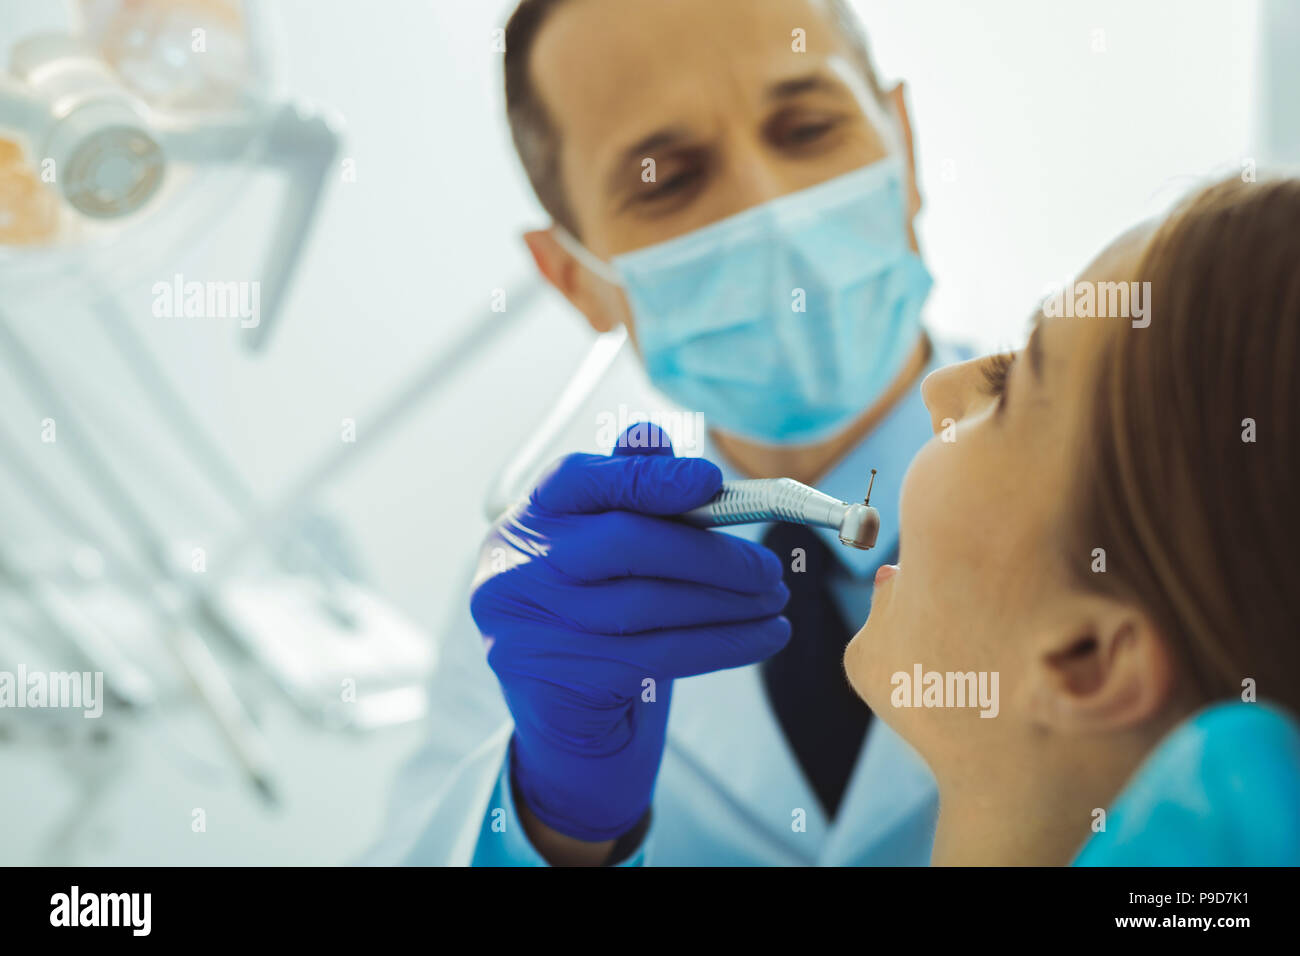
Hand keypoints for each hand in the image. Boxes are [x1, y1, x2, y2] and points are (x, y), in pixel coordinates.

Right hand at [470, 424, 790, 845]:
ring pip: (649, 605)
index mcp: (530, 516)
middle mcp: (517, 567)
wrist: (565, 710)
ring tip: (774, 602)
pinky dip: (722, 644)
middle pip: (624, 543)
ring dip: (727, 604)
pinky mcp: (560, 680)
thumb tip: (656, 438)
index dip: (649, 478)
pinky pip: (659, 656)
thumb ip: (628, 491)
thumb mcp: (602, 547)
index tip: (711, 482)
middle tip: (767, 568)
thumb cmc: (593, 610)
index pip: (582, 479)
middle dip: (709, 554)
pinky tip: (761, 637)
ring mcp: (530, 628)